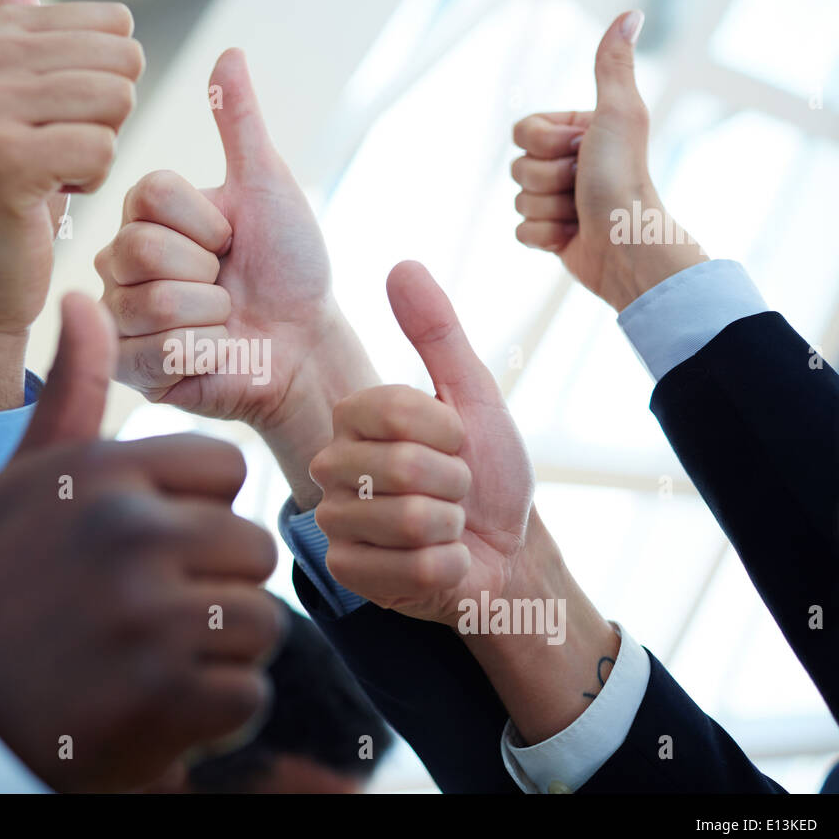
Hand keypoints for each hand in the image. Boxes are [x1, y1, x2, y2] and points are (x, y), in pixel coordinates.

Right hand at [0, 0, 143, 412]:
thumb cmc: (14, 186)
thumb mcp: (15, 99)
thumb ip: (16, 30)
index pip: (115, 27)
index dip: (105, 84)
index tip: (56, 121)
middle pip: (122, 63)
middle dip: (109, 117)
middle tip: (59, 152)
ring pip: (117, 104)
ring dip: (101, 150)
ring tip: (53, 172)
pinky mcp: (5, 159)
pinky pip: (105, 149)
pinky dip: (92, 182)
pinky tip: (51, 195)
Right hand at [0, 292, 283, 792]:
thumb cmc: (2, 585)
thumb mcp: (24, 482)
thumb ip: (71, 395)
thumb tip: (84, 299)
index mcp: (104, 474)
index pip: (225, 470)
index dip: (198, 511)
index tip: (154, 543)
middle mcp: (129, 534)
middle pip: (253, 547)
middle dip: (215, 585)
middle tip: (155, 613)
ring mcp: (151, 619)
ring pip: (260, 620)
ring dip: (218, 650)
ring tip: (156, 656)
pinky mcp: (168, 698)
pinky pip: (247, 690)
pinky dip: (212, 708)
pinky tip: (158, 704)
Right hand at [95, 48, 376, 505]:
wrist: (305, 346)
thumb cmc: (290, 269)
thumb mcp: (268, 187)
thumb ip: (240, 124)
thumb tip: (230, 52)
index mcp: (147, 215)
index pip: (149, 195)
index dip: (206, 221)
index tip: (231, 238)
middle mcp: (121, 262)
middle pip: (139, 248)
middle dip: (207, 270)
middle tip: (226, 283)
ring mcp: (120, 316)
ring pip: (152, 302)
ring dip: (211, 315)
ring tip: (223, 320)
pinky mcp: (128, 368)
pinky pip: (154, 351)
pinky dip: (204, 352)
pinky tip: (212, 353)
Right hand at [311, 261, 534, 622]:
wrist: (505, 553)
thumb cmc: (489, 473)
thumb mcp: (474, 397)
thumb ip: (437, 333)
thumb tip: (402, 264)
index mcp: (355, 419)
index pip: (394, 408)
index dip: (447, 429)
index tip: (459, 442)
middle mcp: (332, 466)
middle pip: (402, 466)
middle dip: (454, 483)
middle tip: (454, 491)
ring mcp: (336, 522)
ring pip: (408, 520)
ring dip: (452, 527)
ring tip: (446, 526)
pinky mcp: (348, 573)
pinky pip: (414, 568)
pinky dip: (447, 567)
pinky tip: (439, 563)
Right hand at [511, 10, 704, 310]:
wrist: (627, 246)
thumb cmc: (624, 178)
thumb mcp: (618, 114)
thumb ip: (612, 66)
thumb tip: (630, 14)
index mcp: (577, 133)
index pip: (522, 131)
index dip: (544, 144)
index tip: (581, 150)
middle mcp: (567, 164)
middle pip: (516, 167)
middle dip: (547, 180)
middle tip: (582, 185)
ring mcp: (558, 200)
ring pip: (517, 201)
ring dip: (549, 210)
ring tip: (581, 213)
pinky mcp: (551, 235)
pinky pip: (521, 232)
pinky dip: (545, 237)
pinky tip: (572, 236)